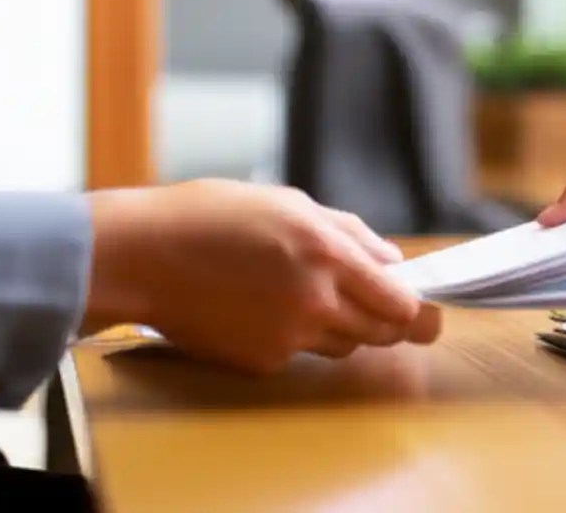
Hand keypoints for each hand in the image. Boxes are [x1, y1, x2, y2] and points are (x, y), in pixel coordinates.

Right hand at [82, 179, 439, 373]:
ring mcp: (287, 335)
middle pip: (383, 334)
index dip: (418, 311)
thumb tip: (393, 261)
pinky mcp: (262, 361)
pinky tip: (261, 308)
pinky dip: (295, 336)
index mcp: (327, 253)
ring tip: (300, 294)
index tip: (424, 311)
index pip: (400, 304)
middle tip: (377, 307)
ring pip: (344, 346)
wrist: (142, 256)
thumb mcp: (290, 204)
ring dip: (341, 328)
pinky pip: (300, 354)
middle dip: (387, 323)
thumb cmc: (212, 217)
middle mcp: (314, 300)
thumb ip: (351, 233)